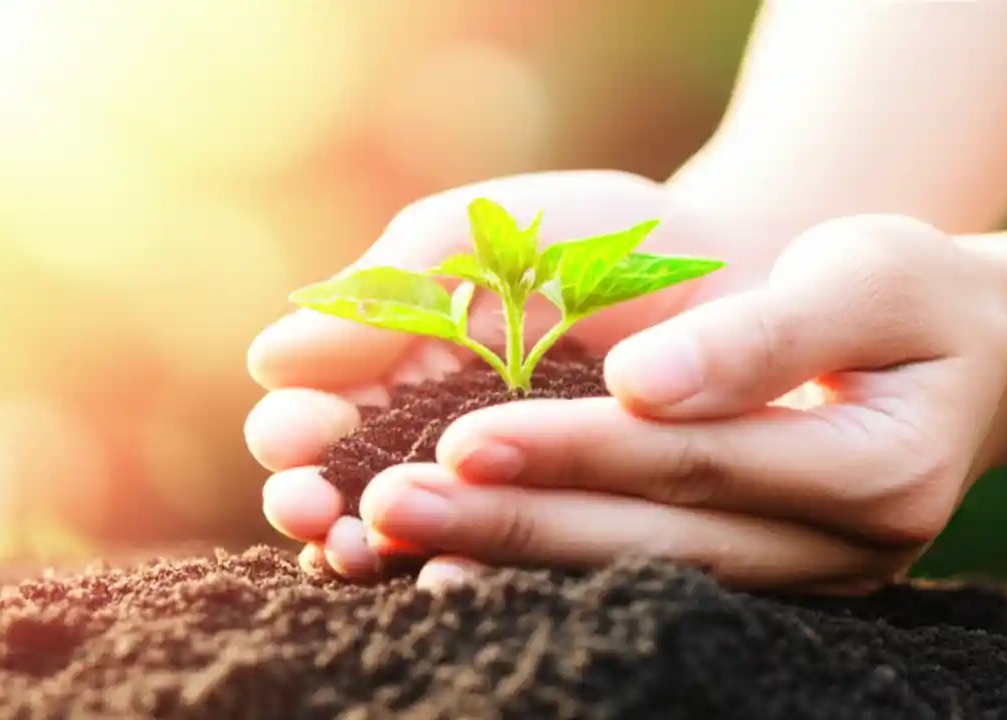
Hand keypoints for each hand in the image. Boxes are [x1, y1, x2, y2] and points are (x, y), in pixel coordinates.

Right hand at [246, 170, 784, 579]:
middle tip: (308, 506)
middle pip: (343, 481)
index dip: (295, 425)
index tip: (298, 434)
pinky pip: (497, 551)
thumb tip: (268, 359)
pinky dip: (456, 562)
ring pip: (407, 528)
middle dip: (311, 498)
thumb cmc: (603, 239)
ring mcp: (495, 480)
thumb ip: (386, 287)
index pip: (318, 406)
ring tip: (354, 548)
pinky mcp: (558, 518)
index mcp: (401, 356)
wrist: (738, 270)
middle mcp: (435, 428)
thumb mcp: (481, 236)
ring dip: (364, 546)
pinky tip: (438, 570)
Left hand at [360, 215, 1006, 591]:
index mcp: (874, 472)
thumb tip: (640, 380)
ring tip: (394, 544)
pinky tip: (455, 560)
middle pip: (649, 542)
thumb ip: (764, 334)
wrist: (966, 361)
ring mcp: (797, 581)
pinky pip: (639, 579)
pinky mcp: (757, 581)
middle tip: (387, 509)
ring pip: (634, 577)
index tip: (459, 439)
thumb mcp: (870, 279)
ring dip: (510, 560)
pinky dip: (543, 569)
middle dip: (512, 524)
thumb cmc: (915, 302)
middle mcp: (835, 552)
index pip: (697, 461)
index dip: (576, 451)